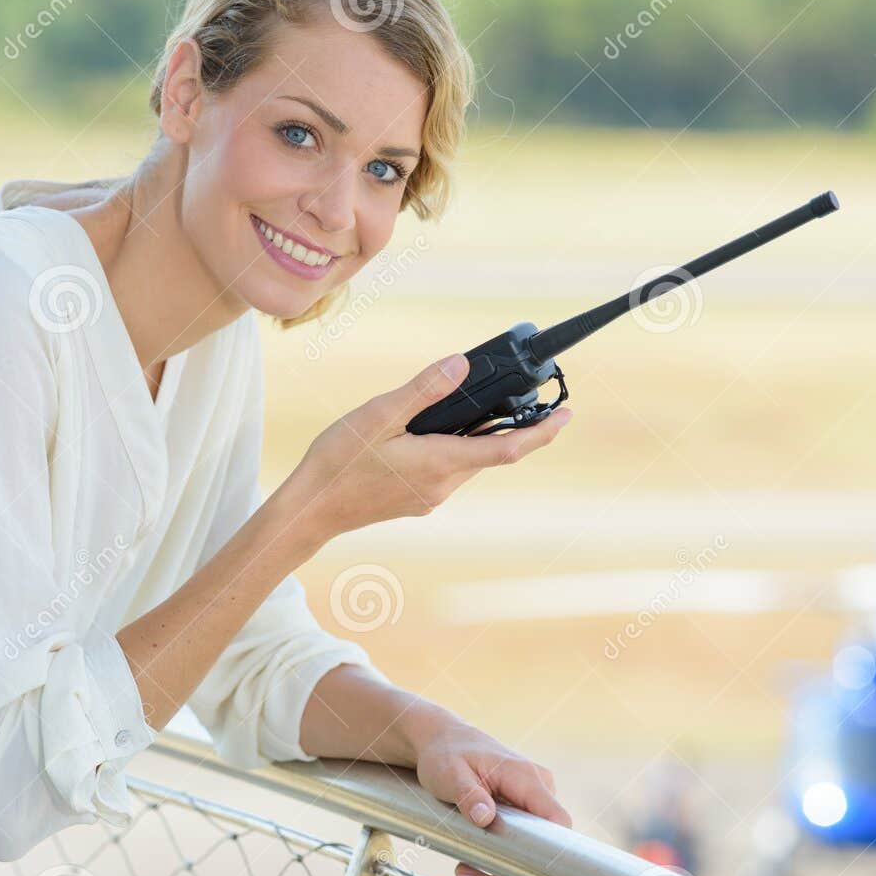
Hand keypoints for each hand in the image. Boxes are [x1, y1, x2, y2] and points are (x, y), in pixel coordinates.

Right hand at [283, 353, 571, 542]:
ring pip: (467, 460)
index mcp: (440, 462)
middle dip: (508, 425)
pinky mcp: (416, 500)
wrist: (309, 510)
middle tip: (521, 393)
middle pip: (489, 451)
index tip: (566, 414)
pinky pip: (447, 469)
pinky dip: (451, 446)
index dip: (542, 432)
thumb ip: (424, 390)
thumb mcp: (379, 415)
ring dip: (475, 435)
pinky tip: (425, 430)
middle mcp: (443, 485)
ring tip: (466, 403)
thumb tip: (462, 365)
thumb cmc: (338, 463)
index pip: (508, 448)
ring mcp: (430, 496)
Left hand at [409, 714, 571, 875]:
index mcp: (524, 776)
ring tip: (466, 871)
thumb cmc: (446, 753)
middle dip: (514, 867)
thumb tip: (486, 817)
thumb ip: (469, 796)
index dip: (550, 853)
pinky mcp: (520, 803)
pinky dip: (498, 852)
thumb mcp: (449, 774)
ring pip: (529, 842)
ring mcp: (529, 795)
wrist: (441, 739)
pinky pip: (518, 835)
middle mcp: (536, 785)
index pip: (556, 819)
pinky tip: (471, 862)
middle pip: (542, 839)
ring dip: (502, 864)